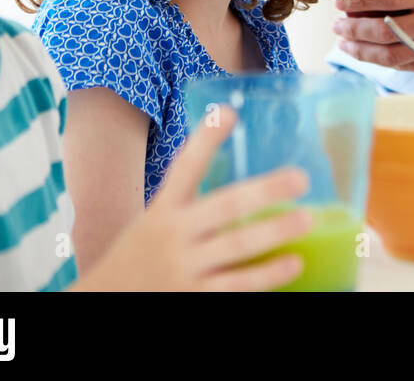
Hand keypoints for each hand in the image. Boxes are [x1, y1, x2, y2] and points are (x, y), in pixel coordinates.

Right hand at [76, 107, 312, 290]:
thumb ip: (189, 196)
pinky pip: (236, 287)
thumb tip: (231, 159)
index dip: (206, 140)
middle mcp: (175, 236)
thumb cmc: (144, 252)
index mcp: (165, 209)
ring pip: (236, 249)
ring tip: (306, 219)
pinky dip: (266, 277)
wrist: (107, 300)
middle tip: (302, 178)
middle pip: (224, 207)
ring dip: (273, 233)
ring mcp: (185, 269)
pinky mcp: (194, 299)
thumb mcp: (157, 218)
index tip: (228, 112)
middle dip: (264, 191)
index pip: (185, 168)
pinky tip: (293, 265)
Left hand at [333, 0, 413, 71]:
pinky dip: (378, 61)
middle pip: (383, 29)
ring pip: (388, 54)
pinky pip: (400, 65)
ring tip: (344, 43)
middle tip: (336, 25)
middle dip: (353, 29)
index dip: (359, 0)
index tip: (340, 0)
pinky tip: (365, 55)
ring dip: (360, 50)